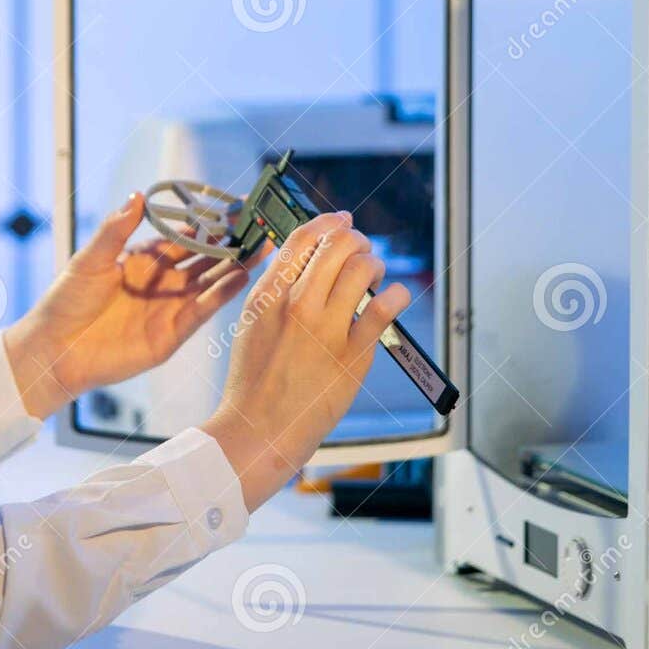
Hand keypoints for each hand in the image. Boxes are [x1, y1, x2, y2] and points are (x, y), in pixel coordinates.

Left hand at [3, 192, 270, 419]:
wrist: (53, 350)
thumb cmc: (65, 303)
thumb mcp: (91, 259)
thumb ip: (116, 229)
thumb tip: (137, 196)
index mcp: (144, 261)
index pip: (185, 236)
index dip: (209, 222)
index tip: (233, 204)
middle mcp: (162, 283)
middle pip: (206, 259)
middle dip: (232, 242)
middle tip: (259, 223)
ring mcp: (169, 308)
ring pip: (211, 283)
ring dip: (235, 266)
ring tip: (261, 246)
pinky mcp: (171, 334)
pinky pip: (201, 311)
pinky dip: (222, 295)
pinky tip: (241, 277)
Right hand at [201, 210, 409, 510]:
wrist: (259, 428)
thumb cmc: (254, 381)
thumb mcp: (253, 323)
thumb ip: (275, 290)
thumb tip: (301, 259)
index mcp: (268, 295)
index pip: (302, 239)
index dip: (327, 222)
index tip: (341, 219)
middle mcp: (297, 305)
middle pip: (337, 245)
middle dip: (356, 240)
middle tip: (362, 251)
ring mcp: (325, 329)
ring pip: (362, 268)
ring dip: (375, 264)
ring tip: (374, 277)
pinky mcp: (352, 355)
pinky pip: (382, 310)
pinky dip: (395, 294)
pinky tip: (395, 296)